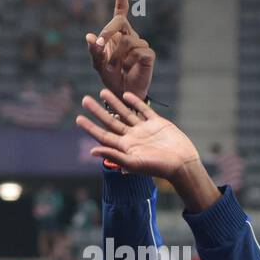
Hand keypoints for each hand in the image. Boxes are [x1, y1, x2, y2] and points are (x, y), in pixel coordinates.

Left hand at [75, 89, 197, 180]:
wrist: (181, 162)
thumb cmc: (157, 167)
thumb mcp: (133, 163)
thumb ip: (113, 155)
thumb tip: (92, 151)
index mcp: (124, 147)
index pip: (102, 135)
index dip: (90, 127)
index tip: (77, 118)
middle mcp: (131, 137)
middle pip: (110, 121)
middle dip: (97, 111)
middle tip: (84, 99)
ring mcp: (144, 129)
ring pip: (125, 113)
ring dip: (114, 103)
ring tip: (102, 91)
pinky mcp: (157, 123)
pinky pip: (144, 110)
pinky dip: (136, 102)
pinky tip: (126, 95)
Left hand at [86, 0, 154, 98]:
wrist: (122, 94)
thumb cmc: (111, 77)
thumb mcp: (98, 64)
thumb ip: (94, 51)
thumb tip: (89, 36)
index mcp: (118, 34)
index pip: (121, 10)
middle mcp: (131, 35)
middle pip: (119, 22)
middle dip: (107, 32)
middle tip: (99, 45)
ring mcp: (141, 44)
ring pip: (126, 41)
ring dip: (115, 57)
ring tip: (114, 68)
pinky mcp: (148, 55)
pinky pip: (136, 53)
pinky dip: (127, 63)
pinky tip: (127, 70)